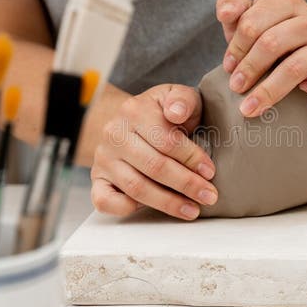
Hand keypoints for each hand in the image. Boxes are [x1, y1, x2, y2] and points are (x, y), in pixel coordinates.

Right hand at [91, 84, 216, 219]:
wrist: (127, 123)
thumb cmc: (160, 113)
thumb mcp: (177, 97)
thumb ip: (183, 100)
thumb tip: (176, 112)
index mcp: (134, 111)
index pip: (166, 140)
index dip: (191, 158)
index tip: (210, 172)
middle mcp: (114, 135)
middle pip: (153, 166)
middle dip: (186, 184)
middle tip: (209, 195)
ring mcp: (103, 159)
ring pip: (135, 188)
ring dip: (167, 202)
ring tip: (192, 209)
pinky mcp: (97, 179)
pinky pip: (104, 201)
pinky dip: (127, 208)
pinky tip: (152, 208)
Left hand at [216, 0, 306, 115]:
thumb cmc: (274, 44)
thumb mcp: (250, 23)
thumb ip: (232, 8)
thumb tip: (225, 12)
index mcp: (288, 2)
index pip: (253, 21)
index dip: (236, 47)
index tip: (228, 67)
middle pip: (271, 42)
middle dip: (249, 68)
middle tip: (235, 88)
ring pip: (294, 66)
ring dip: (268, 90)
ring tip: (249, 107)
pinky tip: (303, 91)